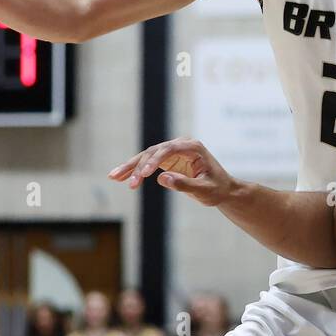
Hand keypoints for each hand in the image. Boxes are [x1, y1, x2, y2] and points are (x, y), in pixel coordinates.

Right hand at [109, 138, 234, 205]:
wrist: (222, 190)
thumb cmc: (216, 189)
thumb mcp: (204, 190)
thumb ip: (184, 184)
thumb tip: (162, 178)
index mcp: (193, 147)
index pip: (169, 149)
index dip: (154, 160)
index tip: (143, 174)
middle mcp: (181, 145)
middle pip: (154, 152)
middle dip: (139, 167)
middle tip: (129, 183)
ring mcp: (172, 151)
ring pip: (147, 156)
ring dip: (131, 167)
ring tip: (114, 177)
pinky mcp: (167, 159)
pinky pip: (147, 163)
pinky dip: (134, 171)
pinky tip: (120, 177)